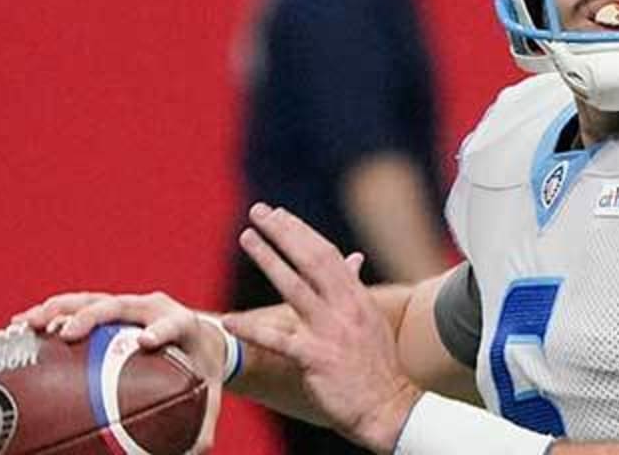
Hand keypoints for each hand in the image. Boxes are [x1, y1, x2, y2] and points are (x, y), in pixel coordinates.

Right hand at [11, 290, 224, 451]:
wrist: (201, 334)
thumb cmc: (202, 367)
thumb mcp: (208, 393)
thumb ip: (203, 425)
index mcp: (182, 323)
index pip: (172, 324)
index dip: (160, 330)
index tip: (144, 343)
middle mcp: (151, 307)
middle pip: (120, 304)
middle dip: (93, 316)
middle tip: (67, 334)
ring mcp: (127, 304)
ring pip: (89, 299)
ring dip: (58, 309)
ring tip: (26, 325)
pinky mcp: (107, 307)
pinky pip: (73, 307)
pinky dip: (47, 316)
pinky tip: (15, 330)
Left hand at [223, 203, 421, 453]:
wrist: (388, 407)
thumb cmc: (376, 366)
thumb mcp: (370, 320)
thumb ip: (356, 289)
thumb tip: (354, 259)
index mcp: (356, 297)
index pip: (326, 254)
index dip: (301, 231)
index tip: (280, 214)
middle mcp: (345, 307)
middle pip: (311, 259)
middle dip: (284, 232)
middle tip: (259, 211)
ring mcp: (331, 331)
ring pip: (295, 287)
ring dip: (269, 260)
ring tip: (248, 238)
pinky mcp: (316, 358)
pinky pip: (279, 340)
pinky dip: (253, 329)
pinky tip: (230, 320)